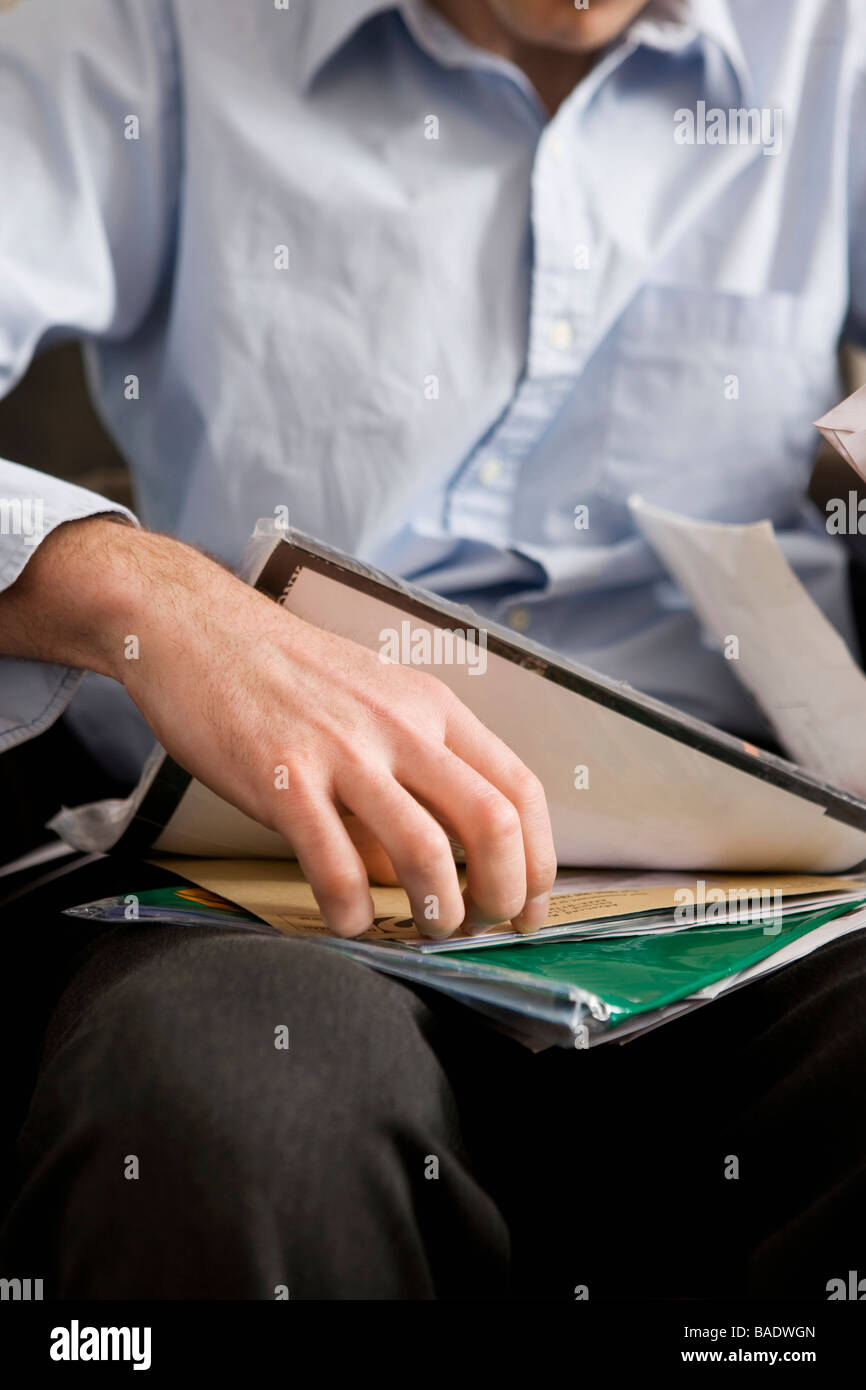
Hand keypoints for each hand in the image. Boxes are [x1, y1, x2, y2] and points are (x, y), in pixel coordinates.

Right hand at [0, 519, 555, 938]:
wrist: (195, 626)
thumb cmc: (285, 673)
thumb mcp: (372, 703)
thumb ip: (412, 772)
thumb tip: (429, 866)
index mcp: (431, 706)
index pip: (519, 787)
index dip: (539, 859)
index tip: (529, 906)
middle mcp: (399, 725)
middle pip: (493, 822)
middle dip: (503, 893)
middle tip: (482, 926)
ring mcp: (341, 750)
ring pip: (425, 850)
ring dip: (438, 911)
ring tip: (425, 929)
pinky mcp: (282, 777)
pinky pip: (335, 865)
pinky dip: (352, 912)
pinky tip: (348, 921)